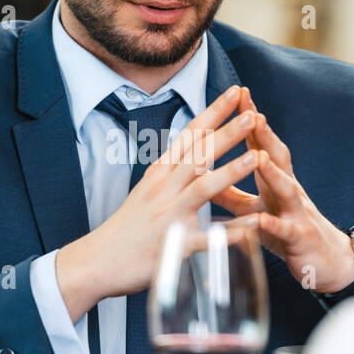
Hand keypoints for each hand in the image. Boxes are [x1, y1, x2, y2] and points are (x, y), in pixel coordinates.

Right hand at [55, 84, 266, 321]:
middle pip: (199, 154)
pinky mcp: (174, 246)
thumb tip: (192, 151)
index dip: (213, 112)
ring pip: (203, 187)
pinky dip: (231, 232)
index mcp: (159, 173)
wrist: (96, 261)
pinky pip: (208, 238)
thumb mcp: (146, 190)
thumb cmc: (125, 228)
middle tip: (253, 112)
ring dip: (232, 171)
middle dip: (228, 132)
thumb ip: (171, 171)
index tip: (235, 92)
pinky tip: (254, 225)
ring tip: (258, 156)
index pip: (190, 135)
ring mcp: (168, 216)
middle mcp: (163, 189)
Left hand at [211, 89, 353, 293]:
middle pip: (277, 157)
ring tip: (259, 157)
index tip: (236, 95)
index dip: (249, 121)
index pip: (261, 145)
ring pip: (286, 189)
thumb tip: (201, 175)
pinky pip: (286, 232)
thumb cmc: (287, 231)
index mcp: (274, 182)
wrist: (328, 262)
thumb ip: (230, 192)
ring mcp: (296, 213)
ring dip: (273, 173)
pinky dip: (274, 226)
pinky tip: (262, 221)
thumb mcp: (254, 210)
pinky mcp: (299, 239)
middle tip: (251, 111)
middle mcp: (288, 191)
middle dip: (265, 135)